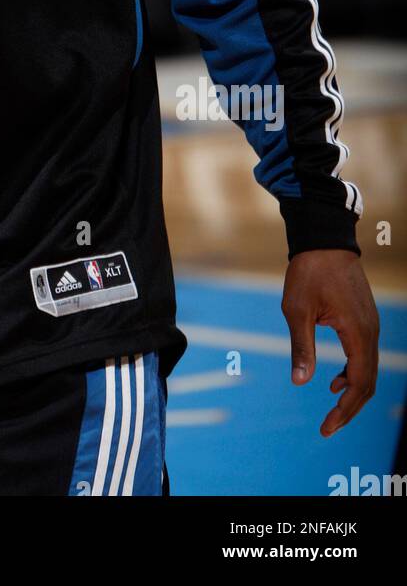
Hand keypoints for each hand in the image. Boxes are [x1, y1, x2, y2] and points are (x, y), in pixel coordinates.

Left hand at [281, 250, 378, 435]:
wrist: (324, 239)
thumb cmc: (308, 272)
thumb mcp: (297, 310)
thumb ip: (301, 347)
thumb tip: (300, 382)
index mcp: (358, 333)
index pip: (359, 384)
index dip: (345, 410)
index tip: (327, 428)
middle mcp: (371, 332)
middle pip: (369, 383)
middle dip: (350, 408)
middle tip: (328, 428)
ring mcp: (371, 325)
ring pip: (369, 369)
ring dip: (353, 392)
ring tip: (331, 406)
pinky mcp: (365, 319)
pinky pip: (365, 354)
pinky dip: (353, 372)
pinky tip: (335, 379)